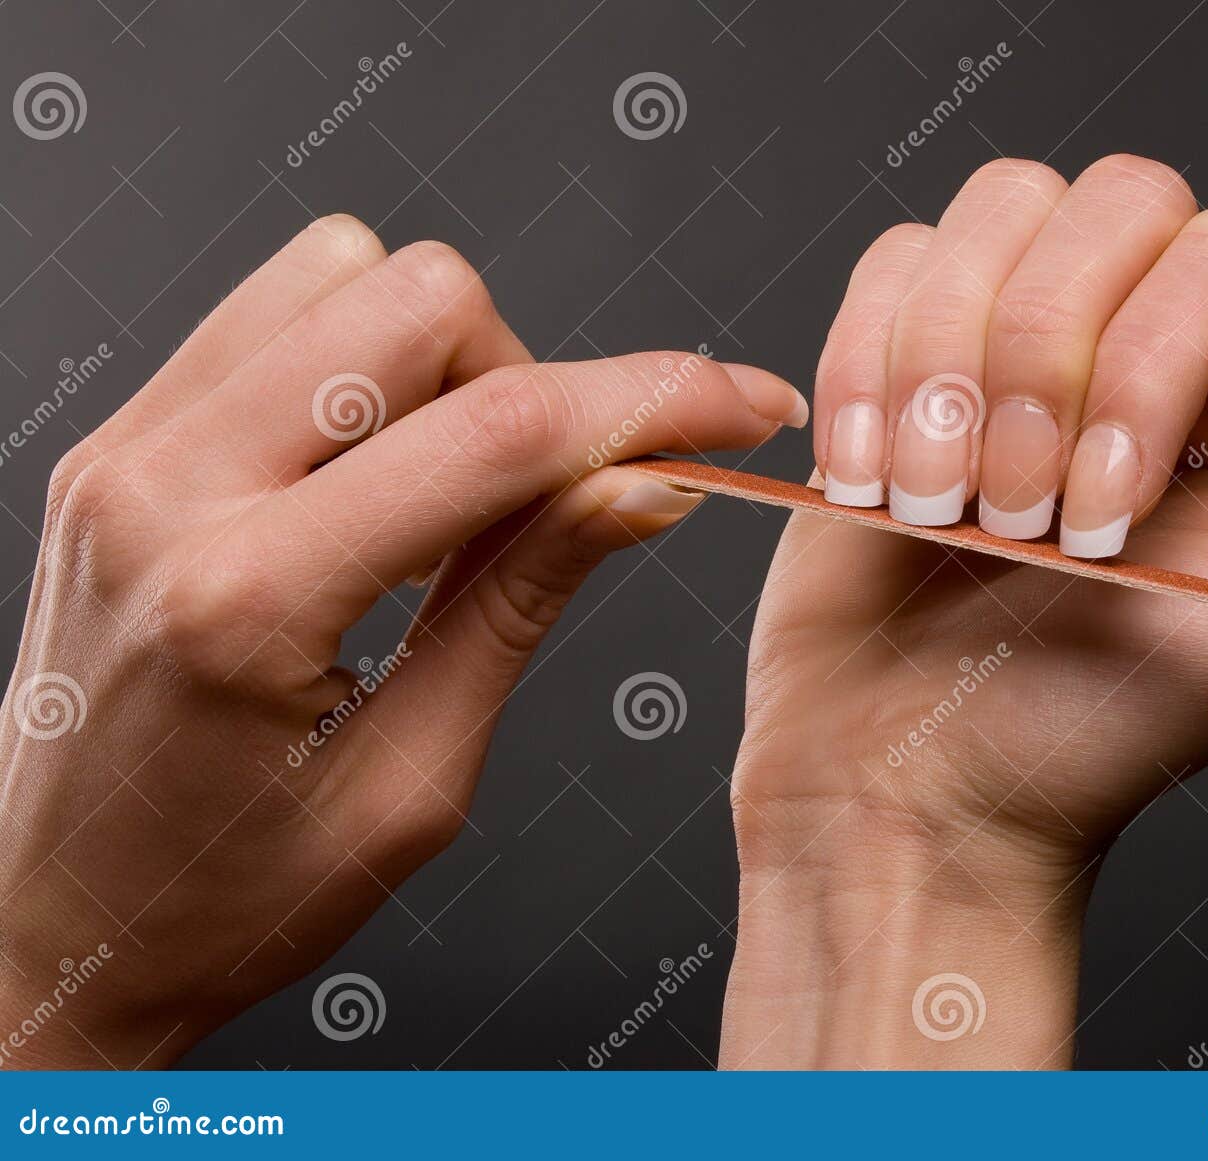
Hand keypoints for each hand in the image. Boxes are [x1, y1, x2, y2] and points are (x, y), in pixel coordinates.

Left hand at [0, 215, 806, 1067]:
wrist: (51, 925)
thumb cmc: (224, 896)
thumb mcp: (412, 780)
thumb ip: (523, 600)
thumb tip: (642, 483)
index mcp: (246, 598)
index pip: (501, 433)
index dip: (655, 402)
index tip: (739, 406)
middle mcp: (165, 488)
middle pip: (421, 301)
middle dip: (530, 380)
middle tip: (544, 497)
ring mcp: (126, 449)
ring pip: (344, 274)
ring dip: (441, 362)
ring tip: (445, 492)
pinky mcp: (118, 440)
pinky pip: (273, 313)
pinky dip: (363, 361)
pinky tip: (373, 471)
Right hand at [721, 157, 1207, 1067]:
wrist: (919, 791)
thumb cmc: (1096, 730)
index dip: (1162, 360)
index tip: (1107, 517)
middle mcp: (1142, 338)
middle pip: (1121, 201)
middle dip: (1054, 369)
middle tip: (1028, 526)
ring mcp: (1016, 335)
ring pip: (1001, 209)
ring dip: (955, 371)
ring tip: (947, 513)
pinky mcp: (897, 353)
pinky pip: (890, 261)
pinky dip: (869, 368)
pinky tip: (878, 482)